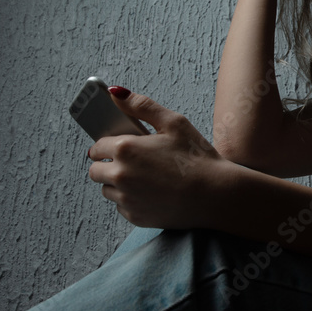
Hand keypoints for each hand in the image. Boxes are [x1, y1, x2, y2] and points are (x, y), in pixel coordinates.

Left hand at [87, 86, 230, 228]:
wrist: (216, 194)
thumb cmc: (197, 157)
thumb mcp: (174, 122)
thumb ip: (141, 106)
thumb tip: (114, 93)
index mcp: (125, 149)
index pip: (97, 147)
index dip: (107, 145)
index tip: (118, 146)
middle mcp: (119, 175)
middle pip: (95, 171)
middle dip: (108, 165)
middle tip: (133, 163)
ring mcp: (126, 199)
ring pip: (107, 190)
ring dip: (118, 184)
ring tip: (146, 178)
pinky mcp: (135, 217)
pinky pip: (122, 207)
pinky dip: (132, 201)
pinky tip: (153, 193)